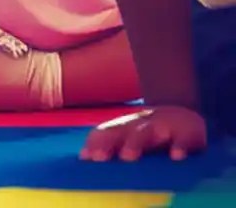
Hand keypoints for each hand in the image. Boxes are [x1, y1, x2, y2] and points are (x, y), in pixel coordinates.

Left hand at [81, 106, 206, 161]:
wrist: (183, 112)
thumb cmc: (149, 132)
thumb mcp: (129, 135)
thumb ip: (109, 145)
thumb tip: (82, 157)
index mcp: (124, 127)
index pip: (105, 133)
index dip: (94, 144)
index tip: (85, 158)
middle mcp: (139, 124)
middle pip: (120, 131)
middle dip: (108, 143)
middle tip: (99, 158)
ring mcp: (162, 126)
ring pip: (146, 132)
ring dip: (135, 143)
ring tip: (128, 157)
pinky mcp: (187, 132)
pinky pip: (183, 139)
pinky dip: (179, 147)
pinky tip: (176, 157)